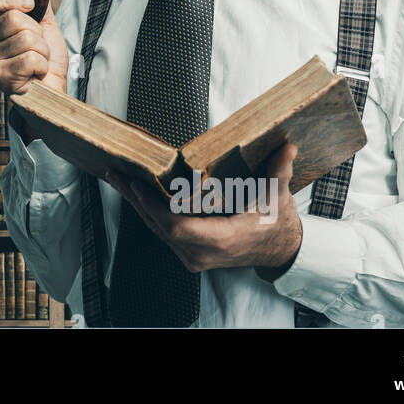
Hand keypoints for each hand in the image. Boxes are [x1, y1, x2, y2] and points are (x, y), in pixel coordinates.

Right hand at [0, 0, 68, 96]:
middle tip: (36, 46)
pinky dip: (42, 65)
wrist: (51, 92)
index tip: (30, 5)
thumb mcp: (43, 26)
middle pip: (14, 18)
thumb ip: (38, 2)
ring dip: (42, 50)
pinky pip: (30, 58)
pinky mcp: (0, 78)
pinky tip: (35, 73)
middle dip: (37, 31)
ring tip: (37, 61)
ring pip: (26, 39)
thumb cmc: (44, 60)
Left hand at [101, 142, 302, 278]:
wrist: (279, 249)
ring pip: (158, 230)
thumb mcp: (278, 196)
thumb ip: (279, 171)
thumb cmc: (276, 221)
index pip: (177, 226)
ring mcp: (195, 256)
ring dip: (137, 205)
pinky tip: (134, 193)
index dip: (154, 207)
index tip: (138, 186)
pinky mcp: (190, 253)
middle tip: (116, 174)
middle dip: (136, 200)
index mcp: (223, 239)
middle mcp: (203, 253)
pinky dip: (148, 212)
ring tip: (117, 178)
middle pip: (160, 227)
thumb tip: (288, 147)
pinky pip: (163, 233)